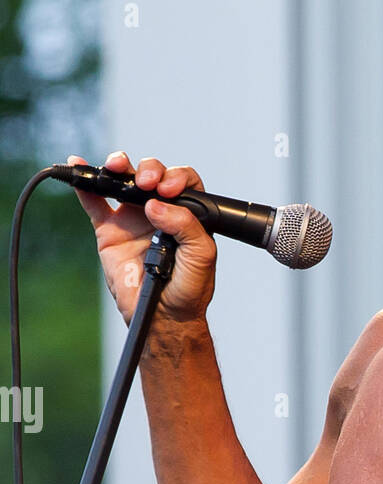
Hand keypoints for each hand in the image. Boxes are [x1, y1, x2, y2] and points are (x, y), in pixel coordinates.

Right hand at [68, 150, 216, 326]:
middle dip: (148, 170)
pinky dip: (85, 184)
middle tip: (147, 184)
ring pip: (123, 181)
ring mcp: (133, 219)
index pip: (182, 182)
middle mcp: (160, 212)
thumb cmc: (188, 288)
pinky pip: (94, 202)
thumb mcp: (201, 255)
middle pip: (151, 174)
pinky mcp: (110, 232)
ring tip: (115, 167)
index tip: (167, 189)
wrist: (164, 316)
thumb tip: (154, 205)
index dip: (175, 177)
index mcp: (186, 214)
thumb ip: (185, 226)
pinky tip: (78, 168)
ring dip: (118, 166)